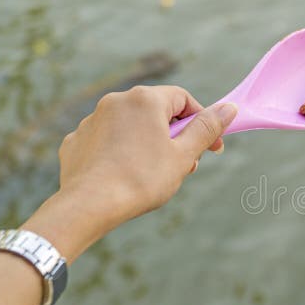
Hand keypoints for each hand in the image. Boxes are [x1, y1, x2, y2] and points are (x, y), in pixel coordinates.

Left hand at [22, 85, 237, 262]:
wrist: (88, 205)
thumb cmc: (141, 179)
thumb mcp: (183, 155)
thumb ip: (206, 129)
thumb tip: (229, 108)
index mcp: (145, 99)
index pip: (184, 99)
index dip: (203, 122)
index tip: (213, 148)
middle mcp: (116, 101)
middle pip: (158, 112)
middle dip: (176, 136)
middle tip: (185, 166)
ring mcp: (92, 120)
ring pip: (132, 127)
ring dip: (149, 145)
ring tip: (155, 175)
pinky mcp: (76, 140)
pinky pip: (108, 140)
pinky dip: (121, 153)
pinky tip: (125, 175)